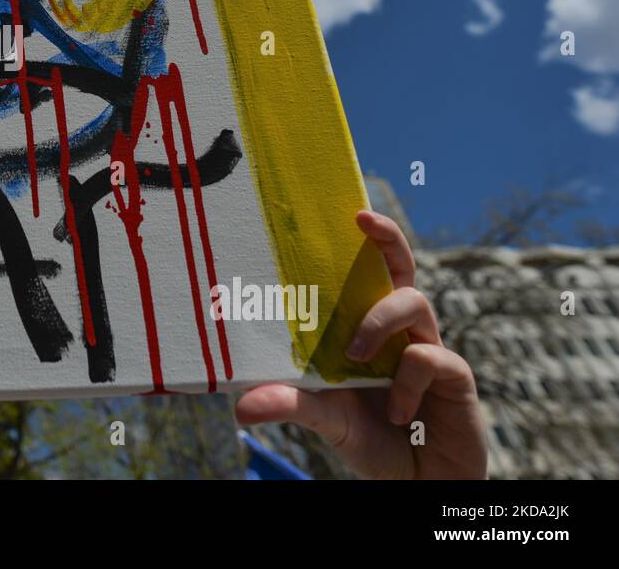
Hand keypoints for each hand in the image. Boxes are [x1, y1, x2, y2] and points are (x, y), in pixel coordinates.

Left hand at [235, 210, 487, 478]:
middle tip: (362, 219)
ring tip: (355, 356)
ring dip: (378, 322)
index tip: (342, 210)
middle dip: (385, 237)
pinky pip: (430, 357)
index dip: (358, 242)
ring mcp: (429, 347)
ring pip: (413, 302)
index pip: (363, 275)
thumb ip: (289, 404)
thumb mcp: (324, 419)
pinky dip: (405, 384)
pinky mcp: (454, 375)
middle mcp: (399, 330)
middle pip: (399, 267)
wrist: (417, 485)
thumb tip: (239, 406)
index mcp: (367, 329)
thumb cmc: (371, 440)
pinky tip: (395, 413)